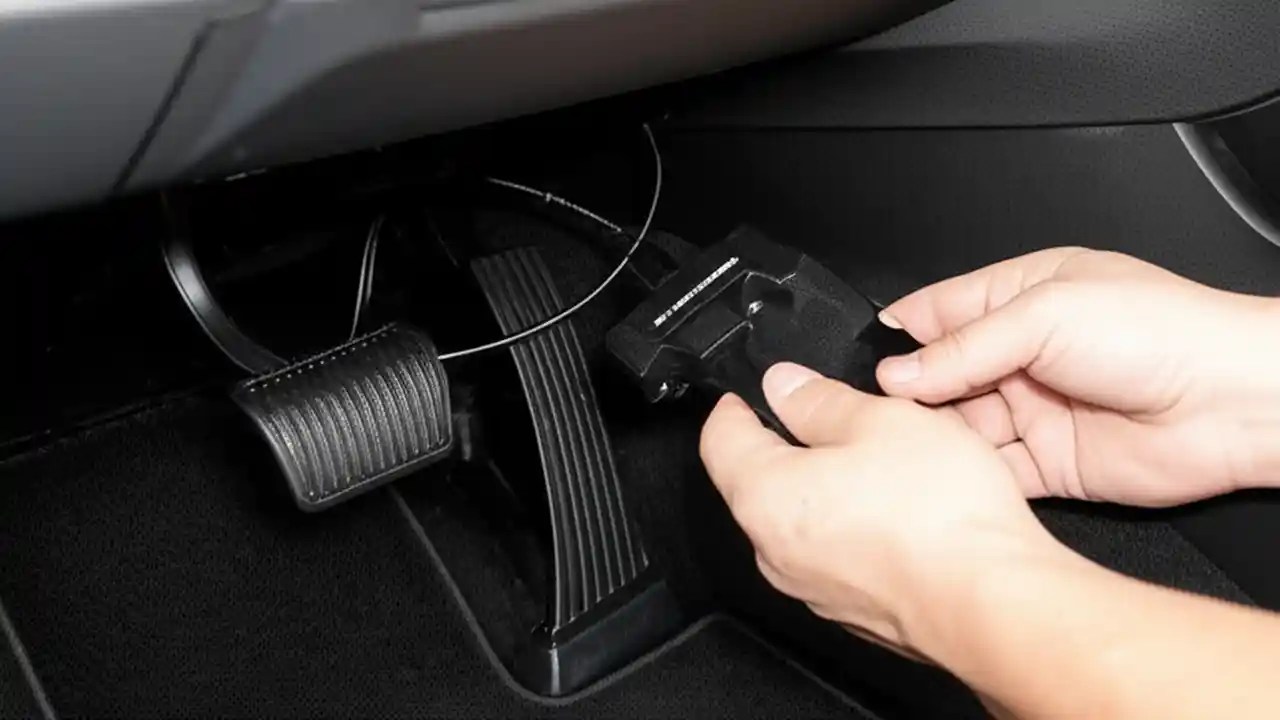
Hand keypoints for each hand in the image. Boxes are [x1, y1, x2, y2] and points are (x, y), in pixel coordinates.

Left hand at [699, 363, 1062, 658]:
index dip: (732, 406)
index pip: (719, 441)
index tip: (744, 394)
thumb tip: (784, 386)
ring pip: (799, 521)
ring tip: (875, 460)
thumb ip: (820, 400)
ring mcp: (812, 588)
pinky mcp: (852, 611)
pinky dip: (852, 527)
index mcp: (765, 496)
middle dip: (784, 444)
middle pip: (757, 482)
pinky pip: (835, 555)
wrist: (994, 604)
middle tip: (825, 415)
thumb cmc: (939, 516)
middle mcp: (775, 551)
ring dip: (823, 488)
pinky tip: (897, 511)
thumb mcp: (880, 420)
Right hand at [877, 247, 1279, 506]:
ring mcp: (1033, 409)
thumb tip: (898, 371)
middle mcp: (1023, 353)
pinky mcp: (1047, 463)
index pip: (939, 311)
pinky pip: (991, 470)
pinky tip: (942, 473)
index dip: (901, 335)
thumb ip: (964, 347)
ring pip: (959, 425)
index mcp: (1021, 296)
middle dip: (910, 391)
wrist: (1232, 402)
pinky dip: (966, 474)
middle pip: (941, 374)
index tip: (864, 358)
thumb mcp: (1044, 314)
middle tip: (879, 408)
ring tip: (904, 442)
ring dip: (934, 435)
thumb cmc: (1161, 331)